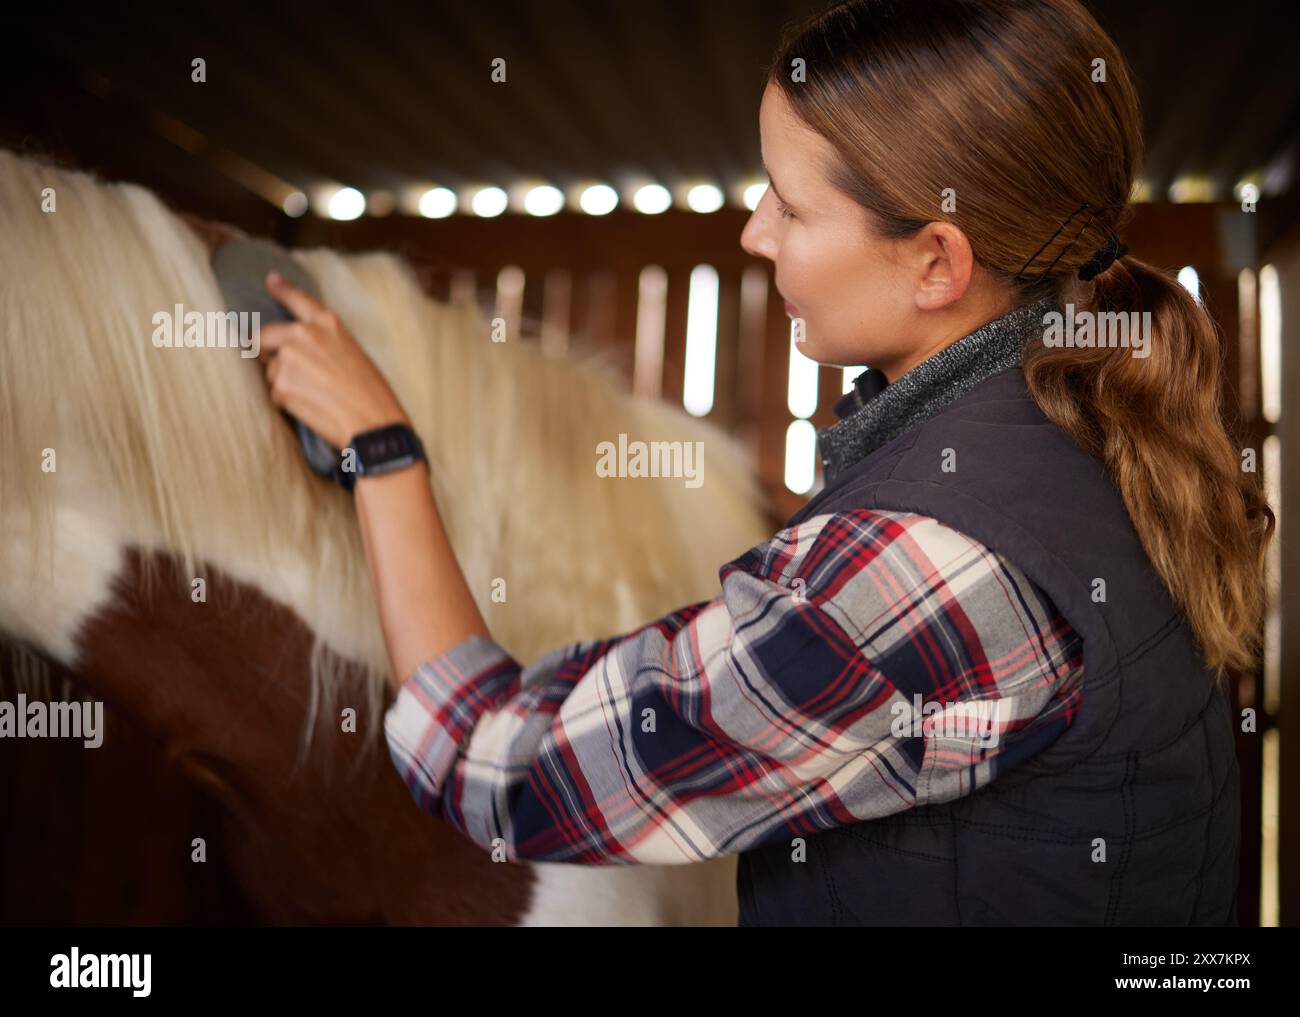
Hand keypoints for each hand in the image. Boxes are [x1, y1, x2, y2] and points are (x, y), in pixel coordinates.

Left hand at [258, 271, 409, 449]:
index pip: (297, 299)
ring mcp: (289, 359)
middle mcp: (304, 335)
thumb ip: (323, 343)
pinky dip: (287, 403)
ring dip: (283, 383)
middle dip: (266, 353)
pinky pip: (274, 394)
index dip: (281, 289)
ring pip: (269, 370)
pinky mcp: (281, 385)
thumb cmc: (372, 393)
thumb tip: (294, 350)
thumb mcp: (352, 353)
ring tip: (315, 396)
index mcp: (328, 323)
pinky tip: (311, 408)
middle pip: (263, 336)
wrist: (374, 423)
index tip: (271, 280)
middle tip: (288, 372)